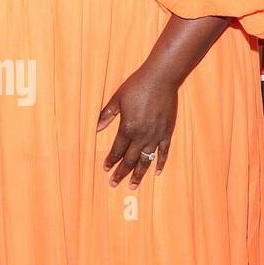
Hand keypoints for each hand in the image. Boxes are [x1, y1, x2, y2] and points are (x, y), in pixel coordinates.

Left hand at [97, 63, 176, 189]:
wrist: (161, 78)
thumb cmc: (137, 86)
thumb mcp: (117, 99)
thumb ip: (106, 115)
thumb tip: (95, 129)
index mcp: (128, 128)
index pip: (117, 150)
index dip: (110, 161)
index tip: (105, 169)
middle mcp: (142, 136)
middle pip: (129, 160)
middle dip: (121, 173)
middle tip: (113, 184)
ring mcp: (156, 135)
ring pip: (146, 160)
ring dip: (138, 174)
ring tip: (133, 186)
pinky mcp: (167, 132)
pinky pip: (163, 152)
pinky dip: (160, 163)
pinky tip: (156, 173)